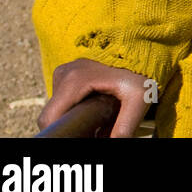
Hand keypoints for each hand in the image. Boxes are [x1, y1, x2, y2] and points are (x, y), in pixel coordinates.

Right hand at [37, 58, 153, 137]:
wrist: (142, 47)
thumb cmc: (141, 71)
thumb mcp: (138, 99)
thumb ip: (125, 125)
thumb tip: (115, 143)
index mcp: (74, 80)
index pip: (49, 119)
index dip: (63, 134)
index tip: (84, 136)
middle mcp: (64, 74)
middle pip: (53, 116)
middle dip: (71, 128)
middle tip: (94, 131)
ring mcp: (65, 73)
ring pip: (58, 108)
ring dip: (73, 119)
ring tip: (97, 120)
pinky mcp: (69, 74)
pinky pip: (64, 100)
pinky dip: (75, 110)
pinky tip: (94, 111)